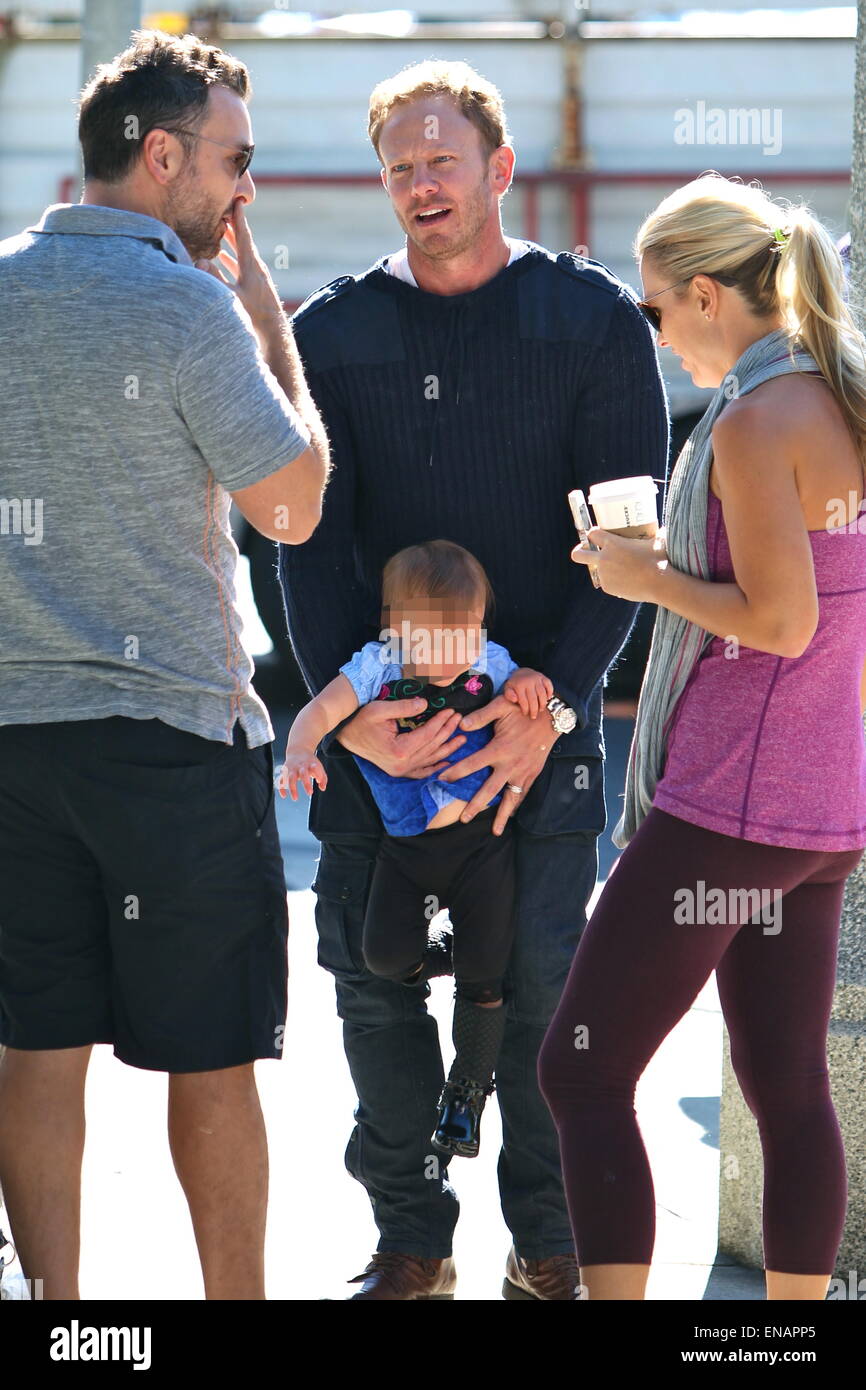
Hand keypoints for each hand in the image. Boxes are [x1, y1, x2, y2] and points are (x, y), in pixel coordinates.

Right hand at [194, 199, 284, 343]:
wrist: (274, 335)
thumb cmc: (253, 317)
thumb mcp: (231, 297)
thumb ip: (215, 278)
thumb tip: (200, 260)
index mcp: (251, 266)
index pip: (244, 236)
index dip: (239, 218)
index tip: (237, 201)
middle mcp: (256, 269)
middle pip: (242, 242)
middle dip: (232, 227)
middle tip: (223, 211)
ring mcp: (256, 278)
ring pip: (241, 255)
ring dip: (230, 243)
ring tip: (220, 232)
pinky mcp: (254, 288)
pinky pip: (240, 267)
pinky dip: (231, 259)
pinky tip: (222, 260)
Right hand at [278, 748, 326, 800]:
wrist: (298, 750)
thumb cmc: (310, 762)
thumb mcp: (318, 766)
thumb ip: (323, 778)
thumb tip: (322, 788)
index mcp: (310, 764)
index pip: (315, 768)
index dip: (318, 774)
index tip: (318, 780)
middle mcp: (300, 766)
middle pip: (303, 774)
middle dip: (306, 783)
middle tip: (310, 793)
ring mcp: (291, 768)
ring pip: (290, 778)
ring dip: (292, 788)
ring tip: (295, 798)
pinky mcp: (284, 771)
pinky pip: (281, 780)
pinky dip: (281, 787)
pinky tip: (284, 795)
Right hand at [335, 697, 466, 777]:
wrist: (346, 735)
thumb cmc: (361, 720)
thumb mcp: (379, 709)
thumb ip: (404, 707)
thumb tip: (426, 704)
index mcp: (398, 750)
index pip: (427, 734)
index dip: (441, 722)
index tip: (451, 710)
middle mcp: (402, 764)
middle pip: (432, 746)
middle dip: (447, 732)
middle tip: (459, 719)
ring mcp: (400, 770)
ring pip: (430, 759)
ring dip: (447, 748)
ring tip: (462, 738)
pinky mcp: (398, 771)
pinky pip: (421, 771)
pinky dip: (435, 767)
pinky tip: (447, 762)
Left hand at [436, 694, 552, 834]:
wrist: (551, 716)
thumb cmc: (523, 709)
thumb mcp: (501, 706)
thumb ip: (481, 716)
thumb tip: (461, 725)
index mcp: (499, 748)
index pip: (472, 763)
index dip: (456, 771)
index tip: (441, 778)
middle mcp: (510, 764)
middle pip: (489, 790)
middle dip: (475, 805)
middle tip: (462, 819)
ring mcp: (523, 772)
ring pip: (510, 798)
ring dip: (502, 815)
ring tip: (495, 832)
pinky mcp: (533, 774)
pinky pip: (523, 793)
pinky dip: (516, 805)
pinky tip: (510, 815)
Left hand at [503, 668, 554, 718]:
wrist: (522, 672)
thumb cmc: (515, 684)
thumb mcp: (508, 689)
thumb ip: (509, 695)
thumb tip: (515, 699)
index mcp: (519, 685)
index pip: (524, 701)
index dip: (525, 710)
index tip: (525, 713)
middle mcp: (529, 681)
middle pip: (534, 699)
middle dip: (534, 710)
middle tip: (533, 716)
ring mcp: (537, 678)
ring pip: (542, 694)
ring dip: (542, 704)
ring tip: (540, 709)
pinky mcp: (544, 677)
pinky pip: (549, 686)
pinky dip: (549, 693)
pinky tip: (547, 699)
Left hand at [571, 526, 667, 602]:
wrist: (660, 583)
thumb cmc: (660, 559)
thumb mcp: (657, 540)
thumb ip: (655, 534)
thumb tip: (665, 529)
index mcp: (612, 543)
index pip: (592, 533)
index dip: (593, 533)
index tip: (597, 535)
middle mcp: (603, 558)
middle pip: (578, 554)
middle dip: (579, 551)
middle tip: (584, 551)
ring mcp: (604, 574)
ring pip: (597, 570)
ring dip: (604, 568)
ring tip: (621, 570)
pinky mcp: (608, 587)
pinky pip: (607, 582)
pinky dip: (613, 581)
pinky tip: (626, 580)